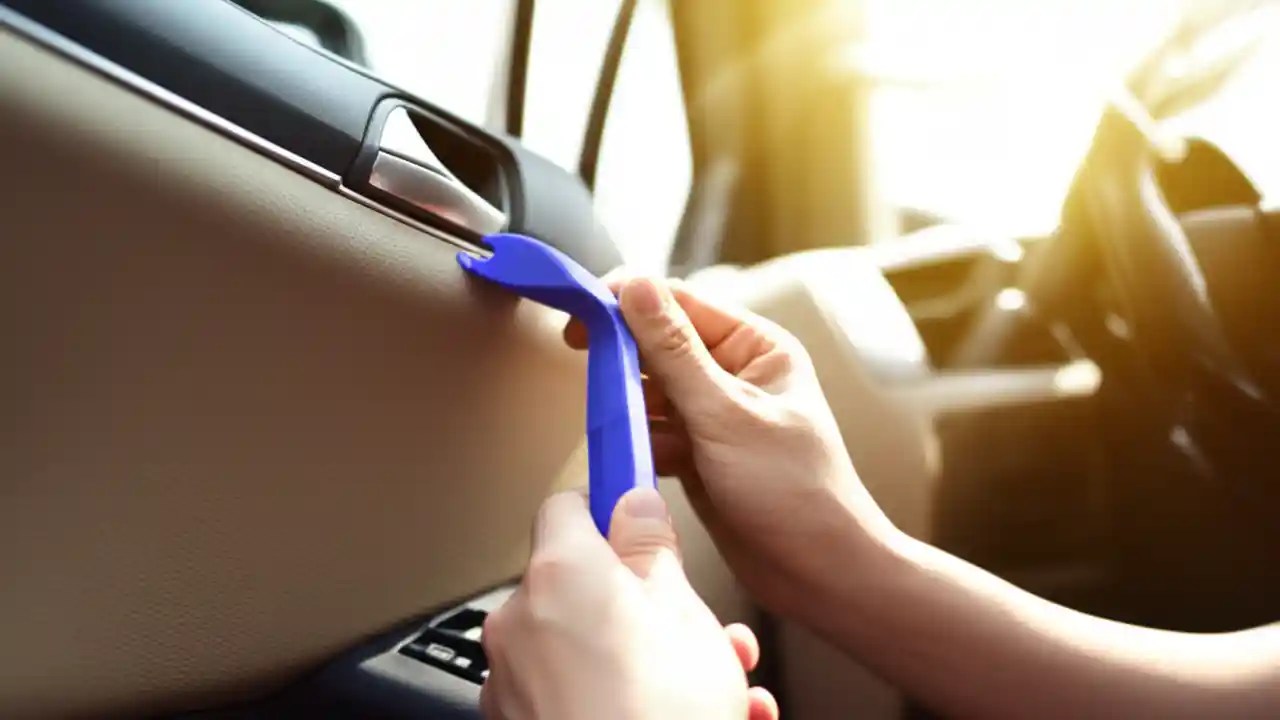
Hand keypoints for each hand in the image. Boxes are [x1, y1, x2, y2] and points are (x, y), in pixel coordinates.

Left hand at [480, 488, 777, 719]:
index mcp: (558, 575)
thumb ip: (652, 547)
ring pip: (587, 647)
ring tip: (716, 687)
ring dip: (644, 656)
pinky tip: (684, 713)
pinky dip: (616, 696)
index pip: (569, 507)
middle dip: (645, 601)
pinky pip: (572, 694)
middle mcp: (519, 623)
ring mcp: (512, 684)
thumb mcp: (683, 611)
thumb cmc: (662, 716)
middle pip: (584, 585)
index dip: (611, 508)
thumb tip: (635, 505)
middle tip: (702, 627)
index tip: (640, 511)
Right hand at [565, 277, 893, 620]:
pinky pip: (653, 431)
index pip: (680, 302)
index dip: (628, 302)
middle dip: (623, 356)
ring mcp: (715, 415)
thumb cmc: (796, 491)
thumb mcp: (727, 414)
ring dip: (629, 405)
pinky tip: (634, 455)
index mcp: (757, 347)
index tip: (582, 311)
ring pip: (650, 391)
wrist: (820, 574)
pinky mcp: (699, 453)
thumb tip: (637, 287)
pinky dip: (638, 440)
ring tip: (618, 423)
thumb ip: (674, 352)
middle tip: (584, 361)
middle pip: (659, 344)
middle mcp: (735, 373)